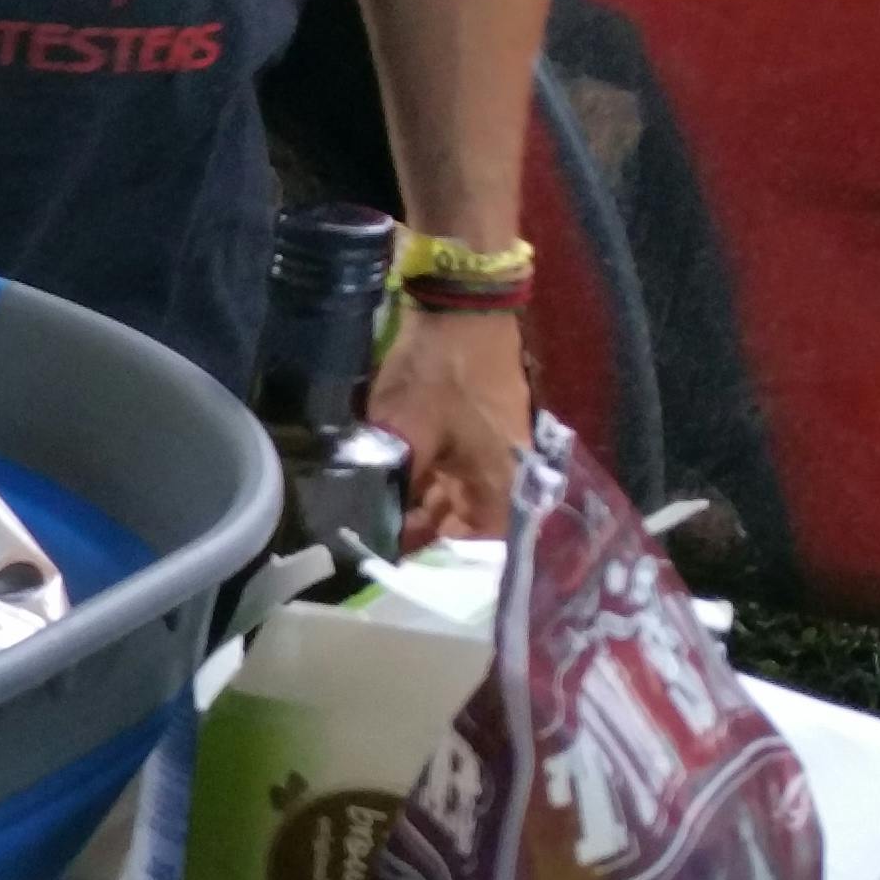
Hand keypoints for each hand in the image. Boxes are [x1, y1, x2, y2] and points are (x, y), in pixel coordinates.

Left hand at [370, 307, 532, 544]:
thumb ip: (393, 488)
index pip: (480, 547)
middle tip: (375, 547)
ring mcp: (494, 452)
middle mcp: (509, 476)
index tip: (400, 572)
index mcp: (505, 486)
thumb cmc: (440, 376)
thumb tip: (370, 529)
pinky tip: (389, 489)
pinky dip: (424, 482)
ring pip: (456, 498)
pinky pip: (452, 472)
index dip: (441, 562)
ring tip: (373, 522)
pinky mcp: (477, 433)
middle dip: (423, 536)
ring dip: (419, 509)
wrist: (460, 308)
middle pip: (467, 525)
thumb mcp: (405, 437)